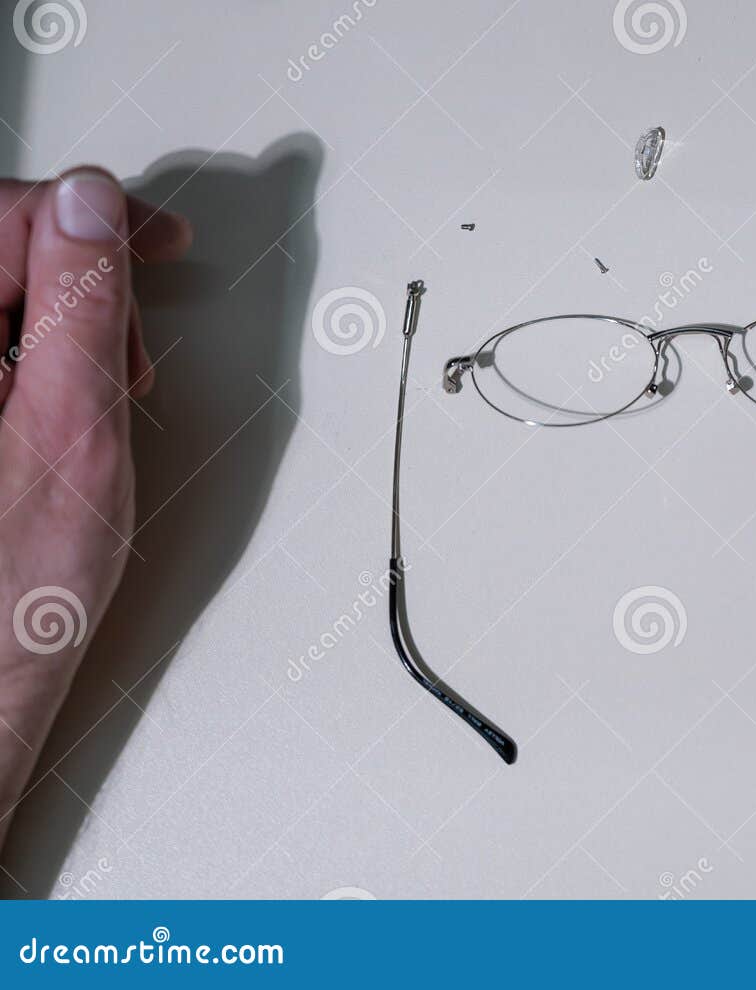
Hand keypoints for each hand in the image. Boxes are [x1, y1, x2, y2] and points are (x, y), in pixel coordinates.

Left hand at [0, 168, 190, 851]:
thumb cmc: (15, 588)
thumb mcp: (76, 430)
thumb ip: (79, 304)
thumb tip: (90, 205)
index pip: (1, 215)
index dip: (88, 216)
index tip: (152, 237)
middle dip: (78, 275)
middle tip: (132, 343)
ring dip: (59, 317)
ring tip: (106, 385)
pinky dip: (31, 352)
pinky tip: (61, 397)